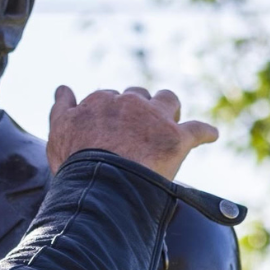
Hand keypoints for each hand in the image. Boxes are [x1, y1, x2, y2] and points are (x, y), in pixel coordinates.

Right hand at [47, 86, 218, 179]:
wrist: (103, 180)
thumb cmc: (77, 160)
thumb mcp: (58, 132)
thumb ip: (61, 108)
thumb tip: (63, 88)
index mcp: (100, 101)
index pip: (108, 98)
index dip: (110, 112)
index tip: (109, 126)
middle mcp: (129, 102)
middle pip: (137, 95)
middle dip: (138, 106)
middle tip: (136, 127)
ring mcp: (155, 117)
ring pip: (168, 99)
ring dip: (169, 108)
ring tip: (169, 122)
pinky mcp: (178, 137)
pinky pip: (200, 130)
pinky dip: (206, 133)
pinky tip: (210, 136)